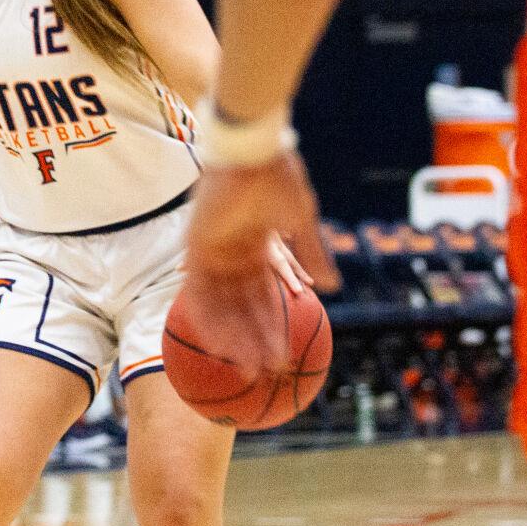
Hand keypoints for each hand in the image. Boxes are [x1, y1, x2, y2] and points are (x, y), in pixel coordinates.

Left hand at [178, 152, 326, 376]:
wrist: (250, 152)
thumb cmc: (277, 178)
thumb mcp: (301, 219)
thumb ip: (312, 253)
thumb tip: (330, 286)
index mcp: (257, 249)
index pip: (264, 299)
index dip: (272, 328)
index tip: (283, 356)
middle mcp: (232, 256)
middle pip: (242, 309)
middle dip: (254, 342)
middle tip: (266, 374)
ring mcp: (212, 253)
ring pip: (222, 307)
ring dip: (233, 338)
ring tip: (246, 368)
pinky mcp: (196, 248)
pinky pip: (199, 291)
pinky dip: (207, 318)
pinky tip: (218, 344)